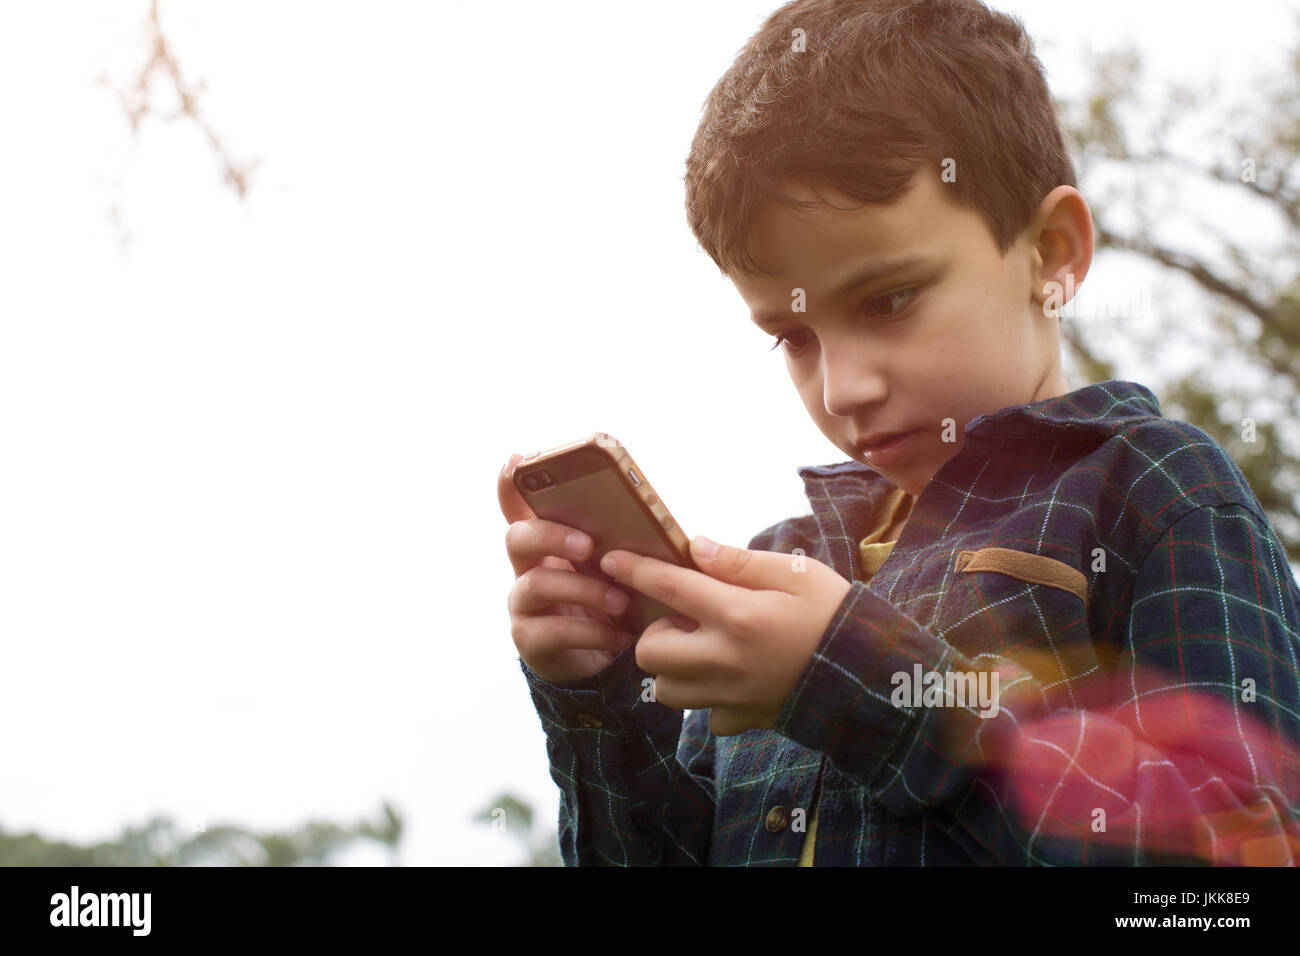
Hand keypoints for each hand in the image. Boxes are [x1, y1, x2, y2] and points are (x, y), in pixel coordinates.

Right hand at [498, 452, 636, 684]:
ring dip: (584, 590)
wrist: (603, 665)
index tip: (517, 459)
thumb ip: (620, 542)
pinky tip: (621, 635)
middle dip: (552, 535)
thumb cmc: (612, 602)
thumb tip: (650, 517)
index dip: (509, 482)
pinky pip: (554, 632)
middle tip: (589, 545)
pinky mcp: (530, 642)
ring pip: (536, 585)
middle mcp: (526, 568)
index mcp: (547, 543)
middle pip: (518, 538)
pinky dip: (593, 632)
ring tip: (621, 601)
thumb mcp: (618, 568)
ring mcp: (523, 605)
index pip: (518, 506)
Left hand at [598, 535, 852, 735]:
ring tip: (701, 647)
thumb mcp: (796, 573)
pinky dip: (706, 697)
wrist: (872, 676)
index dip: (634, 571)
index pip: (668, 588)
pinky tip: (728, 677)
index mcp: (737, 615)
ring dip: (672, 667)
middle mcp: (724, 659)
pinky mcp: (743, 720)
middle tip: (684, 618)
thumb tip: (693, 547)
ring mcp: (730, 695)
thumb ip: (739, 562)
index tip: (611, 560)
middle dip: (653, 632)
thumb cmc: (835, 614)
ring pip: (665, 690)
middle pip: (649, 652)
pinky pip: (703, 715)